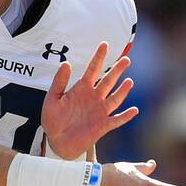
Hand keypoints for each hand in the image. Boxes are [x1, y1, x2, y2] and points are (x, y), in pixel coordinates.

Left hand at [41, 41, 137, 159]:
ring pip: (115, 98)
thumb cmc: (53, 120)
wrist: (56, 142)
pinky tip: (134, 110)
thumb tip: (67, 63)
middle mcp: (94, 98)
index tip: (105, 44)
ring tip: (129, 81)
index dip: (99, 57)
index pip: (92, 69)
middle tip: (126, 59)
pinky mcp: (103, 125)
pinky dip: (125, 116)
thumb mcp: (52, 99)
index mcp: (82, 89)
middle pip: (108, 81)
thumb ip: (59, 82)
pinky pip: (117, 120)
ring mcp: (100, 111)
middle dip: (117, 70)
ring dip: (123, 90)